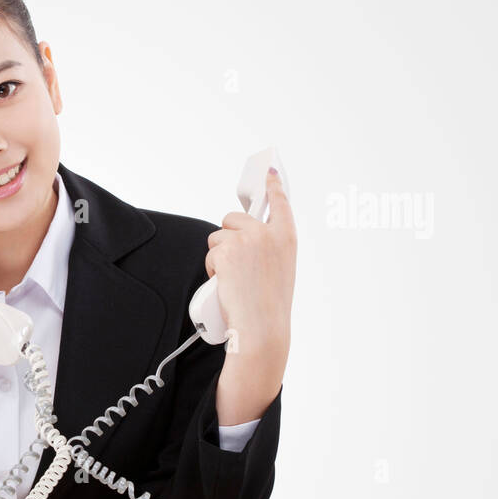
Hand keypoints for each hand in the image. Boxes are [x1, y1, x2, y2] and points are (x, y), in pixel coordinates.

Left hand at [205, 168, 295, 422]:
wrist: (261, 327)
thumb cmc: (269, 307)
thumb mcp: (278, 271)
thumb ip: (267, 250)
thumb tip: (243, 239)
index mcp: (287, 238)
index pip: (280, 202)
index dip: (272, 185)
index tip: (269, 171)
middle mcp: (269, 233)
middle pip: (234, 217)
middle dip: (227, 236)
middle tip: (234, 264)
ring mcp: (248, 239)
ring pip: (218, 237)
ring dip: (219, 256)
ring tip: (234, 279)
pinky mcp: (228, 249)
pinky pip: (210, 252)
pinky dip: (212, 268)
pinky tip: (226, 283)